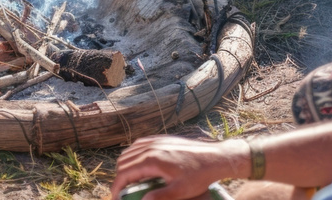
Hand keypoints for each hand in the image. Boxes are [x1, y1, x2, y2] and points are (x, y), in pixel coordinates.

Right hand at [111, 136, 244, 199]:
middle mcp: (150, 147)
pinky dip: (134, 155)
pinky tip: (140, 166)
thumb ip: (159, 197)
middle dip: (120, 177)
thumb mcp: (180, 191)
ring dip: (126, 166)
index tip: (116, 197)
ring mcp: (155, 140)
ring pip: (129, 152)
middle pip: (123, 161)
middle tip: (123, 191)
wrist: (215, 157)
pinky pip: (139, 145)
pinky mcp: (161, 138)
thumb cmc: (199, 175)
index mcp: (152, 160)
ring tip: (130, 180)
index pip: (124, 173)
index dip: (117, 187)